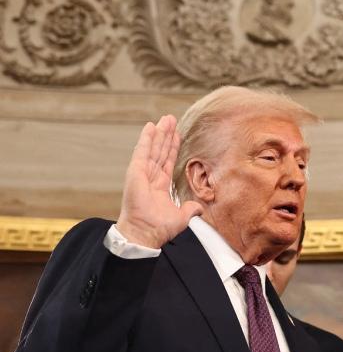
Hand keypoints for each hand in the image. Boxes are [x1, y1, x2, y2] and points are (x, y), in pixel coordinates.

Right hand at [115, 115, 202, 248]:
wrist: (146, 232)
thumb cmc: (158, 228)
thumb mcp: (181, 217)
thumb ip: (190, 209)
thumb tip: (198, 208)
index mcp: (160, 186)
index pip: (167, 161)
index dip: (172, 148)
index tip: (176, 135)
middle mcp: (150, 177)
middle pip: (160, 151)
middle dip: (166, 135)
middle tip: (170, 120)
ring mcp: (142, 173)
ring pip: (153, 148)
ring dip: (159, 133)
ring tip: (165, 119)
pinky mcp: (135, 172)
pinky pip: (142, 151)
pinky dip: (146, 139)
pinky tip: (150, 127)